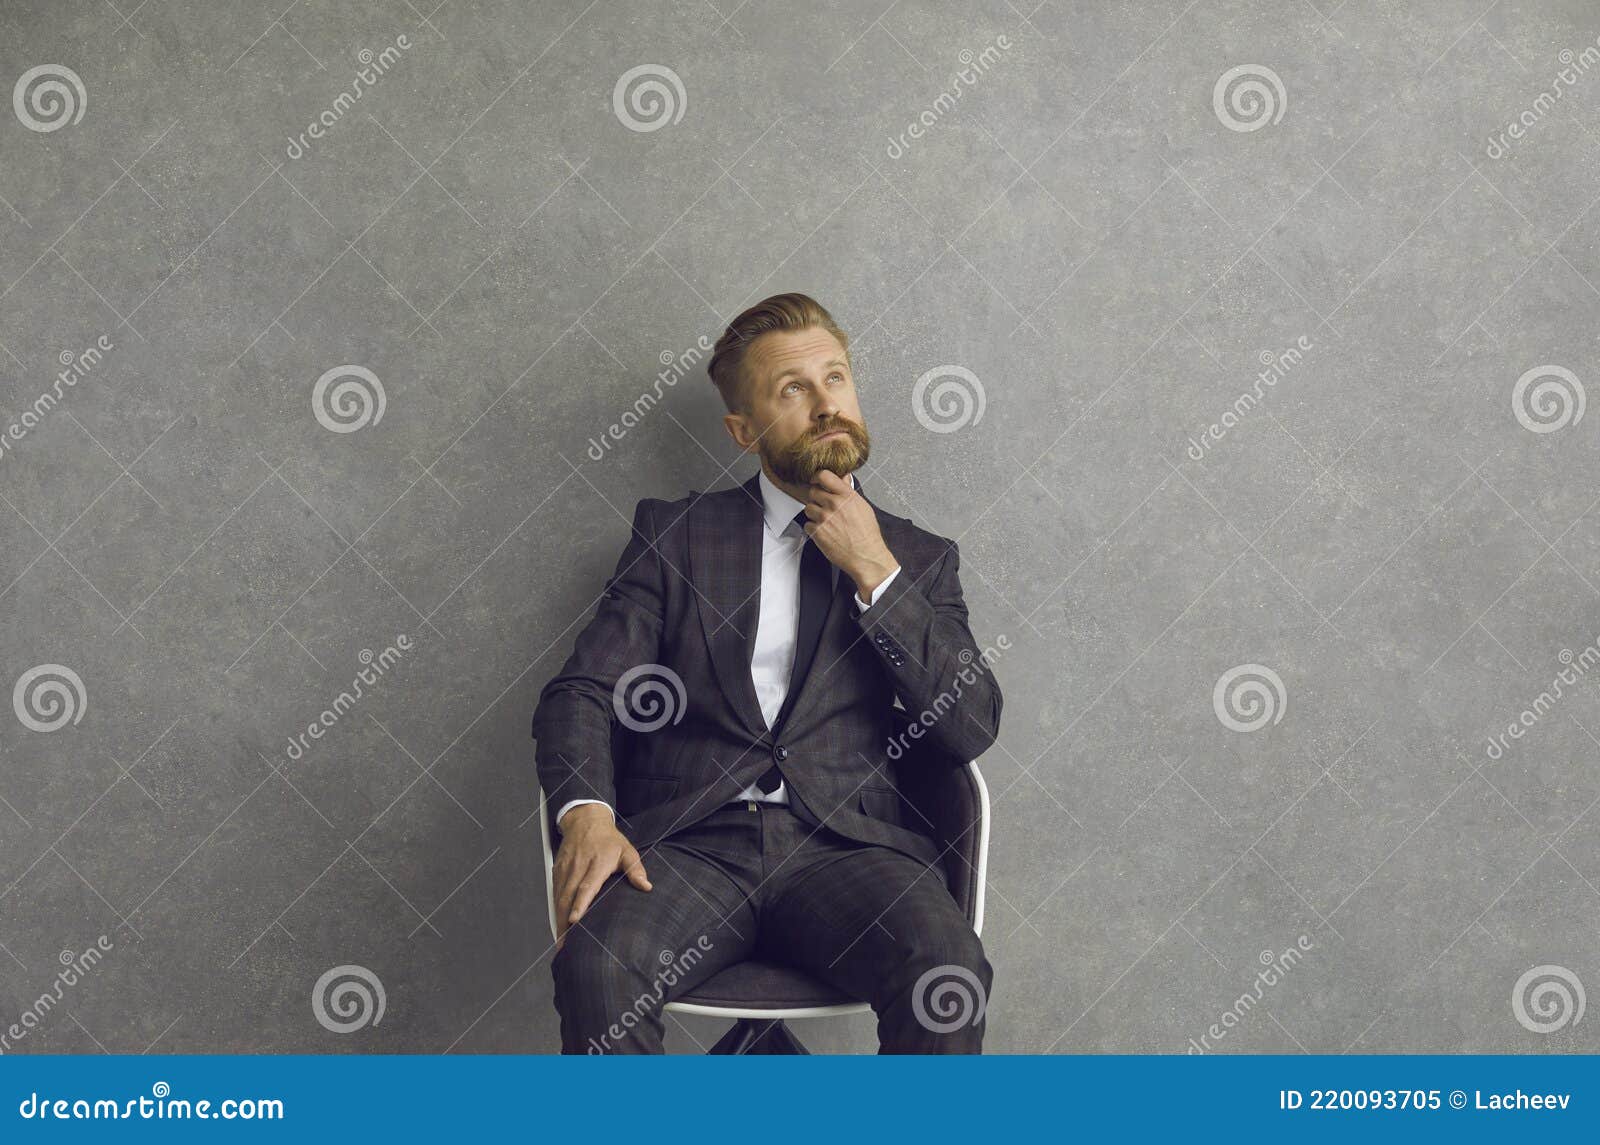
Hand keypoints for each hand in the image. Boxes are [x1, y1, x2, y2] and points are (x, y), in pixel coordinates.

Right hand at [553, 804, 650, 945]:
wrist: (585, 820)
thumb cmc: (608, 839)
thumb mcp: (627, 850)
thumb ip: (636, 869)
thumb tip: (646, 886)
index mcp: (597, 863)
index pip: (586, 886)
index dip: (579, 904)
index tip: (574, 920)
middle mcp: (578, 867)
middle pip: (567, 897)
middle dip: (564, 922)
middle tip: (565, 944)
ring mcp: (565, 869)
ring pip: (558, 897)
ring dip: (558, 920)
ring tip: (561, 941)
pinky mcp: (557, 871)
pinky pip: (554, 893)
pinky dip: (555, 910)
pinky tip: (558, 924)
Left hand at [801, 470, 898, 598]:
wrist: (866, 556)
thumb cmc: (867, 535)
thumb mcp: (863, 507)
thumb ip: (849, 491)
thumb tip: (843, 477)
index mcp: (847, 496)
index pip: (824, 476)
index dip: (817, 477)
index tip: (815, 481)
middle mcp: (834, 504)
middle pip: (813, 492)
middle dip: (817, 499)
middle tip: (824, 507)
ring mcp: (824, 518)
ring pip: (808, 509)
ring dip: (814, 514)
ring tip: (826, 522)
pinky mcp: (817, 532)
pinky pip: (807, 525)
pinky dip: (813, 529)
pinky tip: (825, 533)